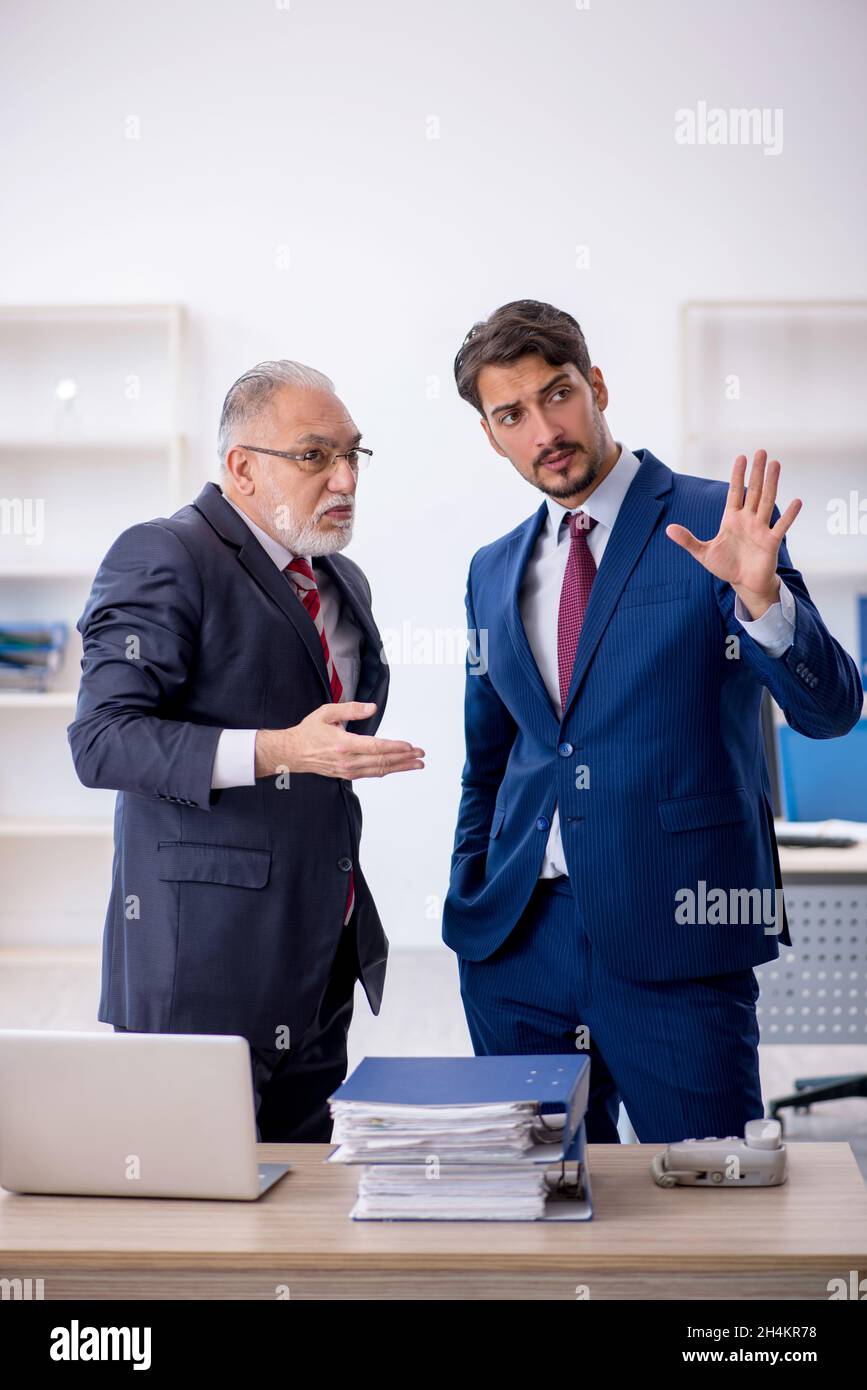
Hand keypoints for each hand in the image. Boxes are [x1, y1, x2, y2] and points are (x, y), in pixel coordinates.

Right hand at [255, 702, 424, 779]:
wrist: (292, 753)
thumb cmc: (309, 731)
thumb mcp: (327, 713)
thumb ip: (350, 709)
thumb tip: (372, 708)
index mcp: (343, 744)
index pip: (375, 747)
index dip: (395, 747)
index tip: (410, 746)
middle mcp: (347, 761)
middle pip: (382, 761)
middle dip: (405, 758)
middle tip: (421, 755)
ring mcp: (348, 770)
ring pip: (379, 770)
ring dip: (400, 767)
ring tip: (416, 764)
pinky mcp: (347, 774)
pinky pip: (371, 773)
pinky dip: (387, 770)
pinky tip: (398, 767)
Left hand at [665, 450, 801, 618]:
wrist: (744, 583)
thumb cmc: (726, 566)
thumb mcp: (703, 553)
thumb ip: (687, 540)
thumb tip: (667, 530)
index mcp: (732, 519)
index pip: (735, 492)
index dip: (737, 475)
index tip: (741, 457)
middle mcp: (748, 519)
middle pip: (753, 491)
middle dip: (757, 472)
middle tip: (761, 451)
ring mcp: (761, 528)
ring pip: (766, 501)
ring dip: (771, 483)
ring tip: (775, 465)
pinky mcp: (771, 542)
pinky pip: (781, 526)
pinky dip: (789, 515)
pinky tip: (796, 501)